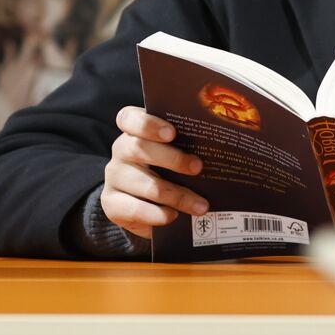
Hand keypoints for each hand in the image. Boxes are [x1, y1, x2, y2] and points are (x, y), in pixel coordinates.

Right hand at [99, 105, 208, 239]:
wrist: (143, 206)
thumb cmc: (167, 172)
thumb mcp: (174, 156)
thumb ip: (187, 148)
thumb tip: (221, 152)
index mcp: (135, 131)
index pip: (130, 118)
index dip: (149, 124)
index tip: (172, 133)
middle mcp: (121, 150)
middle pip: (139, 148)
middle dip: (173, 159)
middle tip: (198, 167)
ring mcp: (115, 177)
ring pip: (145, 184)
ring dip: (177, 196)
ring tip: (201, 205)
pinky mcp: (112, 204)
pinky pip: (135, 209)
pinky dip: (158, 214)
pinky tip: (173, 216)